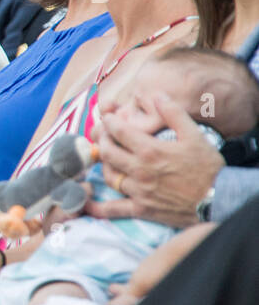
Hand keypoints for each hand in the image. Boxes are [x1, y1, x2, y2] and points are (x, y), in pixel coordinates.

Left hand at [87, 94, 222, 227]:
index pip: (119, 131)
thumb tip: (156, 95)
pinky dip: (97, 208)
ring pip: (108, 175)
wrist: (219, 198)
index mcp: (150, 150)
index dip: (108, 121)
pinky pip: (113, 209)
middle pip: (107, 152)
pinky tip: (86, 204)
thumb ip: (174, 113)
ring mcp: (138, 191)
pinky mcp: (141, 209)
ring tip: (106, 157)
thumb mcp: (195, 135)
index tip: (106, 117)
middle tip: (103, 135)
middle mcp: (139, 170)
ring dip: (103, 164)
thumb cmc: (208, 167)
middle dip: (102, 140)